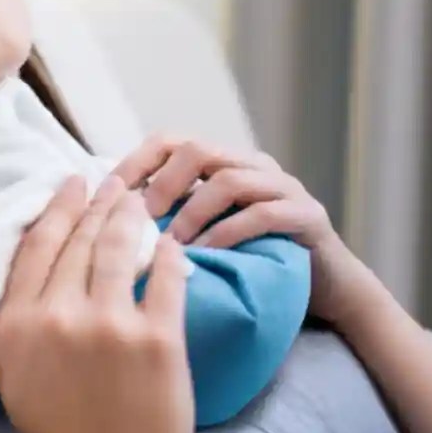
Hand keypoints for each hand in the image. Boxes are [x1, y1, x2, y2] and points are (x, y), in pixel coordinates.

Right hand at [0, 175, 192, 432]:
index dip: (55, 210)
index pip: (36, 248)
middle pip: (79, 241)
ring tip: (137, 198)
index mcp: (21, 325)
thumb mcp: (11, 384)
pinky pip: (166, 278)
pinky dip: (168, 254)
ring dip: (129, 215)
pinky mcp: (158, 338)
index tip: (69, 185)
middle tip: (110, 181)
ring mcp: (112, 325)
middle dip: (96, 202)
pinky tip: (169, 240)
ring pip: (119, 249)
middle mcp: (61, 317)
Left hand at [110, 134, 379, 327]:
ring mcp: (282, 187)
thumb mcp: (203, 237)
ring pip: (228, 179)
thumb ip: (167, 221)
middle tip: (140, 220)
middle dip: (162, 183)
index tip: (106, 194)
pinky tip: (206, 256)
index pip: (169, 141)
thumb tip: (104, 225)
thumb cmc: (251, 266)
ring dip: (192, 212)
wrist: (327, 291)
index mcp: (221, 164)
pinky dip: (228, 234)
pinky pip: (262, 214)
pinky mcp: (306, 216)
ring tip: (171, 245)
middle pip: (197, 148)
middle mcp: (251, 165)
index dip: (135, 162)